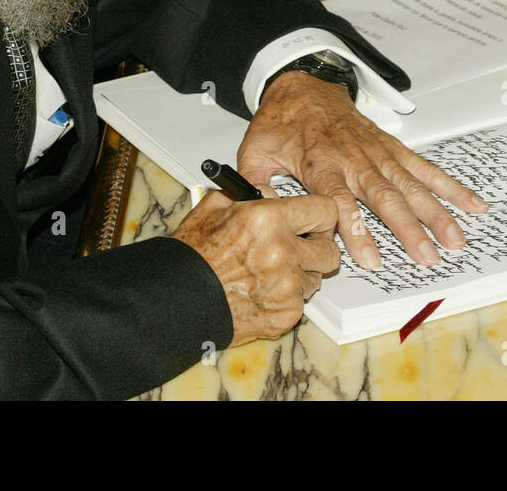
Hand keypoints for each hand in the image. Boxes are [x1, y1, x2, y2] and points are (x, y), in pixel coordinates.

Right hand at [172, 189, 339, 346]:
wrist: (177, 299)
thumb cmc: (194, 254)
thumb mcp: (216, 206)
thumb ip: (251, 193)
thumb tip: (274, 193)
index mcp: (268, 220)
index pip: (326, 211)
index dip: (321, 216)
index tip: (315, 221)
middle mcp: (283, 252)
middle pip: (329, 250)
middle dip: (317, 248)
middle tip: (300, 248)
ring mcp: (286, 287)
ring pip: (315, 278)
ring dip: (301, 274)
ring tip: (270, 272)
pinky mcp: (285, 313)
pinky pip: (300, 302)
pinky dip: (286, 298)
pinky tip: (262, 292)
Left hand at [237, 72, 488, 270]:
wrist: (303, 85)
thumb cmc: (281, 123)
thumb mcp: (254, 153)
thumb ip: (257, 187)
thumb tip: (265, 217)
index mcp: (320, 163)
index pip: (340, 200)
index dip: (355, 229)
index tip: (371, 258)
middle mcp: (354, 159)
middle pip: (385, 197)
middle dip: (408, 229)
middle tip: (427, 257)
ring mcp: (378, 153)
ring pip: (411, 186)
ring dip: (435, 213)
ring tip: (455, 240)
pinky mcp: (393, 148)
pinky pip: (425, 168)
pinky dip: (449, 186)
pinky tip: (472, 204)